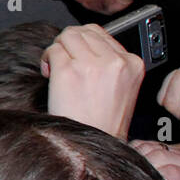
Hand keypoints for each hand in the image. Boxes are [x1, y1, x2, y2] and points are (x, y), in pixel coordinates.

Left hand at [41, 24, 144, 138]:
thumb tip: (87, 45)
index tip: (78, 57)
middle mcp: (115, 62)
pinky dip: (47, 59)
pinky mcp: (69, 71)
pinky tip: (50, 75)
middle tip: (64, 62)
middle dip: (70, 44)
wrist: (94, 147)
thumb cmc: (103, 125)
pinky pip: (54, 50)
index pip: (103, 34)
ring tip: (57, 68)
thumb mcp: (122, 89)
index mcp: (132, 64)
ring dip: (58, 49)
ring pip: (68, 36)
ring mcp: (91, 65)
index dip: (85, 44)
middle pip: (83, 32)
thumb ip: (111, 64)